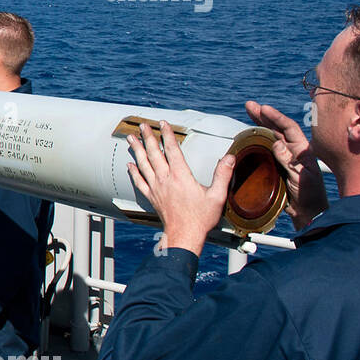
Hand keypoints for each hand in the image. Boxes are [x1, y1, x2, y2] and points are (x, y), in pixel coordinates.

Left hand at [126, 121, 234, 255]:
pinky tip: (129, 165)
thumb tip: (229, 158)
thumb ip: (223, 175)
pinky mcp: (151, 197)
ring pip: (143, 164)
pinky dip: (133, 172)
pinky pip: (139, 181)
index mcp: (181, 176)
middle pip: (154, 153)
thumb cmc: (200, 218)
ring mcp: (156, 188)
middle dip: (148, 137)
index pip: (172, 150)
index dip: (167, 135)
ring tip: (130, 138)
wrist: (184, 235)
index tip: (163, 123)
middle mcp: (165, 179)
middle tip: (142, 125)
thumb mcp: (217, 196)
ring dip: (137, 150)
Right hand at [245, 100, 328, 229]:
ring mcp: (284, 157)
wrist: (307, 212)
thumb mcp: (302, 178)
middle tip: (250, 106)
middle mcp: (294, 151)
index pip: (289, 128)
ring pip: (271, 136)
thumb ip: (290, 161)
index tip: (263, 109)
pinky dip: (257, 140)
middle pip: (278, 128)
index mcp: (303, 150)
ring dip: (260, 124)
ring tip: (250, 114)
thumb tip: (277, 143)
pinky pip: (265, 148)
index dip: (276, 117)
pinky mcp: (276, 165)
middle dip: (264, 116)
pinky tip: (250, 136)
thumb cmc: (310, 196)